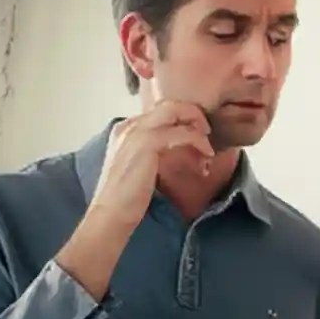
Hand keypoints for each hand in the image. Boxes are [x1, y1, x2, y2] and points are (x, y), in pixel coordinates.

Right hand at [89, 100, 213, 228]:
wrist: (111, 213)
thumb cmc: (126, 197)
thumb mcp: (139, 166)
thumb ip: (152, 152)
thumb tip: (176, 147)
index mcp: (126, 129)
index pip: (160, 111)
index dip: (182, 119)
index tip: (197, 135)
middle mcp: (130, 125)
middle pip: (169, 105)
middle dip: (193, 115)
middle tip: (207, 133)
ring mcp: (137, 132)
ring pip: (176, 112)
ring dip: (198, 127)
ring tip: (208, 147)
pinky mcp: (147, 143)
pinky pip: (182, 132)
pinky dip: (197, 141)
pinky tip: (205, 156)